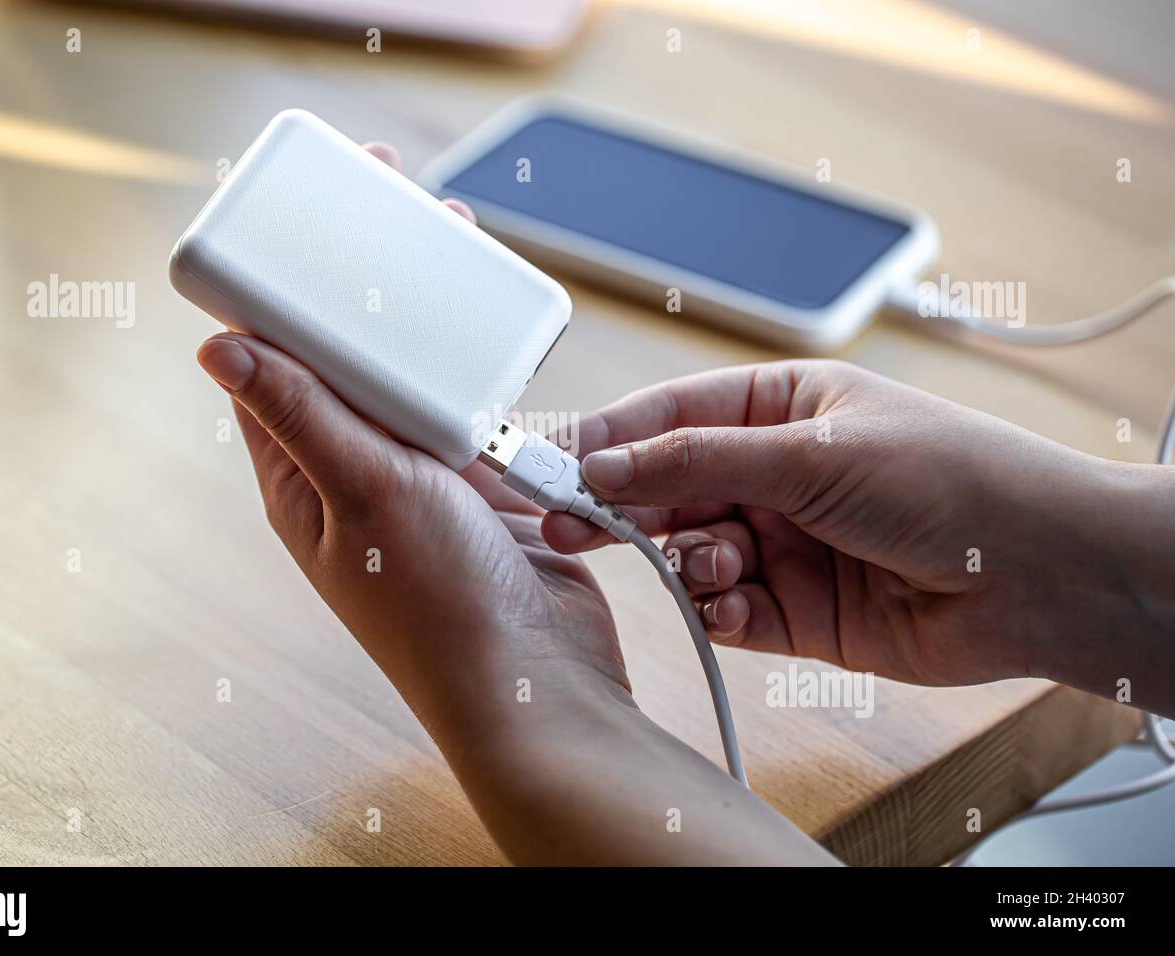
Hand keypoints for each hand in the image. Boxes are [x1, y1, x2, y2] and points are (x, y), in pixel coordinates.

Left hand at [196, 142, 628, 744]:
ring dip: (428, 317)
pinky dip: (484, 368)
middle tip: (394, 201)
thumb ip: (303, 416)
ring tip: (452, 244)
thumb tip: (216, 349)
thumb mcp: (363, 495)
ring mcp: (421, 481)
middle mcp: (355, 474)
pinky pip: (476, 408)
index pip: (274, 363)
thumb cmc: (440, 608)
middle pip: (351, 357)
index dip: (283, 287)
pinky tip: (499, 333)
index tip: (305, 218)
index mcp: (302, 478)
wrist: (543, 684)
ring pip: (417, 377)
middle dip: (366, 283)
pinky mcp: (483, 488)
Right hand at [543, 360, 1174, 704]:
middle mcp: (777, 473)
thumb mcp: (811, 451)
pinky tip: (730, 604)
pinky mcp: (795, 610)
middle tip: (567, 525)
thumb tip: (605, 463)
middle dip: (623, 507)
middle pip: (669, 486)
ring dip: (686, 560)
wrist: (1039, 575)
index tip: (551, 460)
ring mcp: (784, 542)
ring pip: (691, 551)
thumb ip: (697, 459)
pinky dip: (716, 609)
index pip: (671, 415)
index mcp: (783, 407)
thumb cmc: (950, 479)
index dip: (609, 437)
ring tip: (713, 565)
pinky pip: (724, 609)